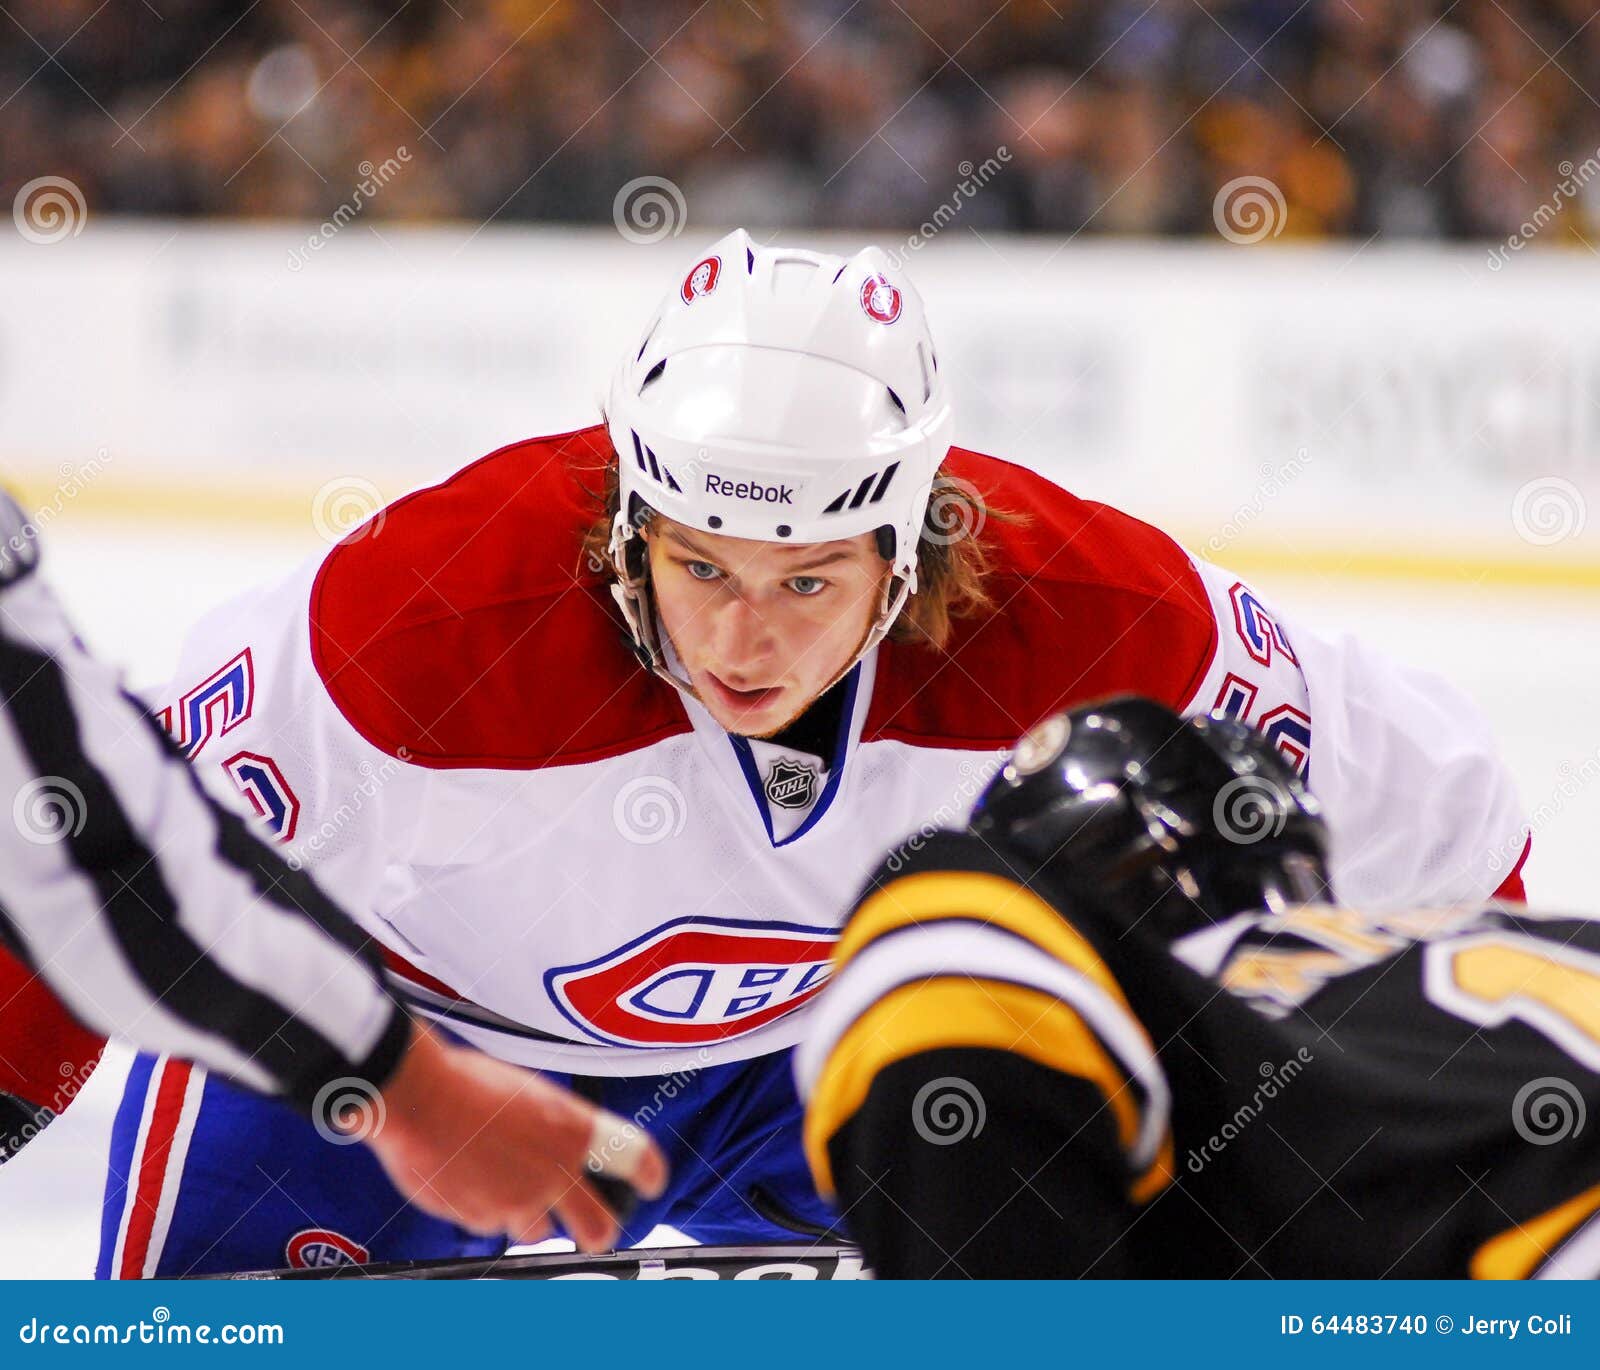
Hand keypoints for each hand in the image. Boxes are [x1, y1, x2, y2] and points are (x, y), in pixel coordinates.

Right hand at [361, 1024, 667, 1250]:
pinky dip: (483, 1209)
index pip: (634, 1157)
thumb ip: (548, 1128)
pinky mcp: (480, 1218)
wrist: (418, 1097)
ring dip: (529, 1218)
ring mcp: (517, 1201)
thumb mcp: (527, 1094)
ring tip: (507, 1190)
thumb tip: (552, 1148)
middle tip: (596, 1231)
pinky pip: (489, 1223)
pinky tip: (466, 1179)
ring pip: (536, 1231)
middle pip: (598, 1226)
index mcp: (573, 1129)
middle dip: (600, 1232)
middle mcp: (554, 1171)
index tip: (653, 1181)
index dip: (650, 1173)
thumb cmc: (468, 1082)